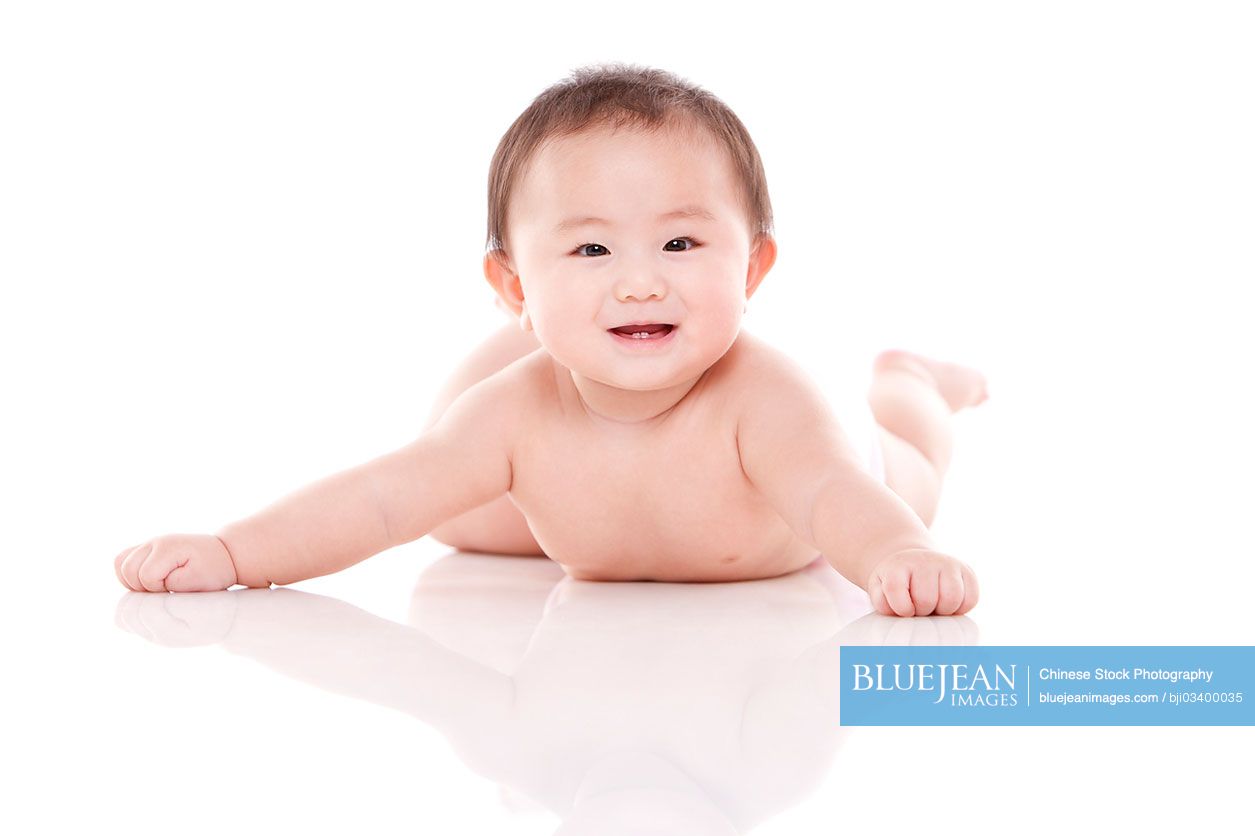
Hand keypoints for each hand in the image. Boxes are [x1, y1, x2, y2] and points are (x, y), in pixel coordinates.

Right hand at [114, 533, 238, 592]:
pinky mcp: (145, 549)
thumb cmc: (214, 570)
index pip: (145, 576)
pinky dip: (129, 575)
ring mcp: (148, 543)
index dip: (158, 588)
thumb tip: (148, 590)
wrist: (223, 555)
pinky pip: (121, 562)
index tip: (176, 586)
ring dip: (133, 581)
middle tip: (166, 587)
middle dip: (142, 586)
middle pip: (126, 570)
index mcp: (167, 547)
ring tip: (157, 584)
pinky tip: (148, 580)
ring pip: (120, 565)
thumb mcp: (200, 581)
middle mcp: (154, 541)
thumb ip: (173, 585)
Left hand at [867, 548, 978, 616]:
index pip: (895, 589)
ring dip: (943, 611)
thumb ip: (882, 603)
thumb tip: (904, 615)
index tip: (904, 608)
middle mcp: (924, 560)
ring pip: (952, 599)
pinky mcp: (967, 571)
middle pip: (926, 600)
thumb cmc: (896, 584)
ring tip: (934, 606)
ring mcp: (947, 563)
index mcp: (897, 565)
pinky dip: (961, 608)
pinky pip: (971, 599)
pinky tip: (948, 603)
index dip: (900, 608)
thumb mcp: (879, 590)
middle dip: (922, 611)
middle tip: (919, 607)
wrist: (914, 563)